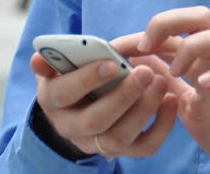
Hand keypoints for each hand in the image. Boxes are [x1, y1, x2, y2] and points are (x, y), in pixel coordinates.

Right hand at [30, 53, 177, 159]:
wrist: (79, 106)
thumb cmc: (72, 76)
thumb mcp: (58, 66)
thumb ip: (53, 59)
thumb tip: (39, 58)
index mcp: (53, 102)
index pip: (65, 94)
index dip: (87, 79)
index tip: (111, 62)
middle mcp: (71, 128)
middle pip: (95, 121)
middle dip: (122, 96)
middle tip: (145, 71)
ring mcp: (97, 144)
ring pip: (119, 138)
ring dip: (143, 110)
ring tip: (162, 82)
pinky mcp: (123, 151)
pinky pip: (144, 147)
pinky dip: (162, 127)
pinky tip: (171, 100)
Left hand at [113, 6, 209, 173]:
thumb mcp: (178, 98)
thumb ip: (161, 77)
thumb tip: (133, 58)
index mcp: (200, 57)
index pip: (171, 30)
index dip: (142, 34)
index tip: (116, 49)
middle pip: (202, 16)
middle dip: (171, 21)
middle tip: (147, 45)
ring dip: (197, 47)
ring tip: (178, 72)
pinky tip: (202, 85)